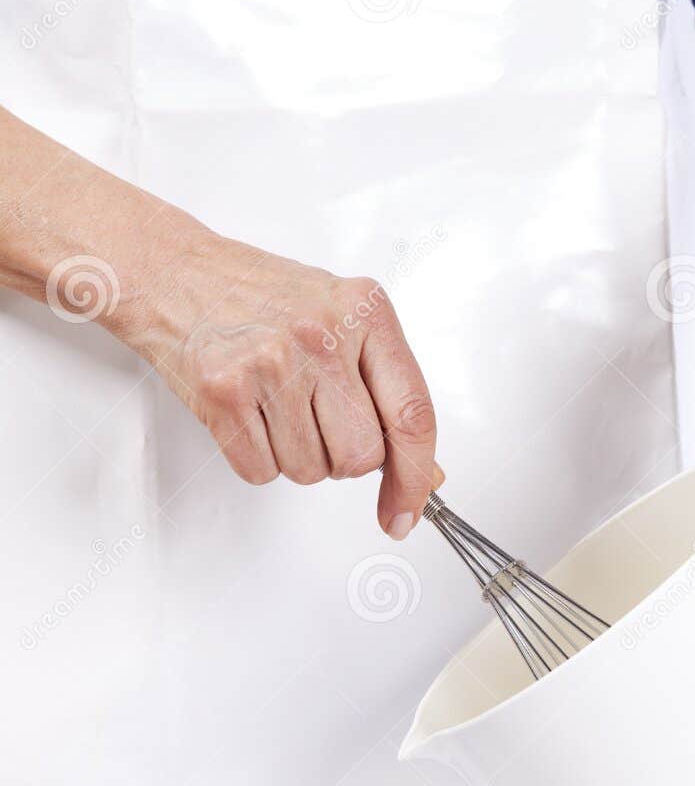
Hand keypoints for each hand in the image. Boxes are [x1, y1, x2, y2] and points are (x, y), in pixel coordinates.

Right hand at [120, 229, 437, 535]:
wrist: (176, 273)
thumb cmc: (263, 297)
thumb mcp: (343, 318)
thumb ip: (388, 388)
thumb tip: (426, 471)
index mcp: (365, 311)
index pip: (412, 413)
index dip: (415, 477)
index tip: (406, 512)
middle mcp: (321, 335)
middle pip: (362, 456)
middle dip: (343, 457)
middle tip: (317, 418)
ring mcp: (270, 363)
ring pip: (311, 471)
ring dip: (297, 456)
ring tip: (276, 403)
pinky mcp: (222, 392)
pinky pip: (261, 471)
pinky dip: (258, 457)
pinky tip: (249, 412)